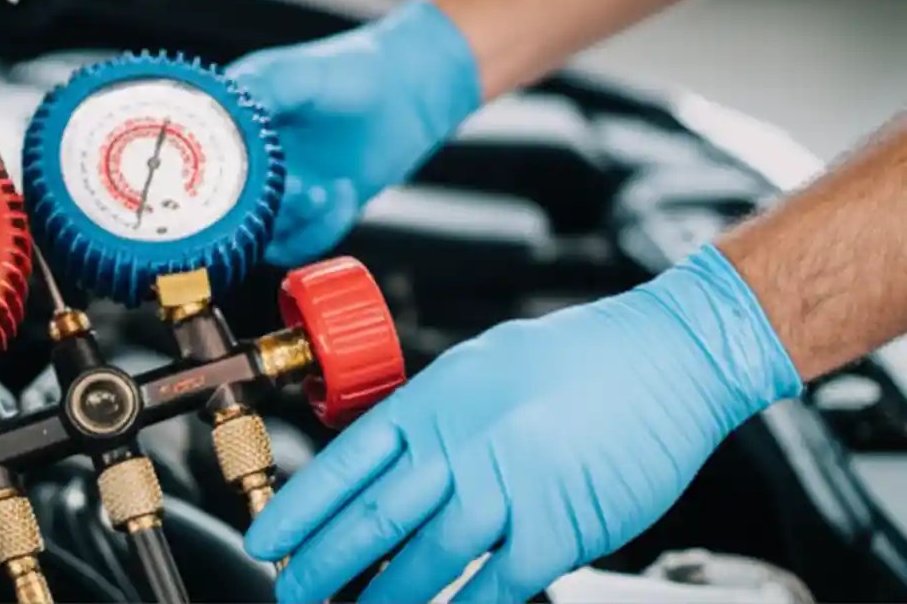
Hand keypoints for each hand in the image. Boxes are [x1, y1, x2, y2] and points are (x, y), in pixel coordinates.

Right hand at [228, 0, 480, 265]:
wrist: (409, 92)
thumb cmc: (355, 70)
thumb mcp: (305, 73)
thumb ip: (266, 86)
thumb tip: (227, 104)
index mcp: (232, 121)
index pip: (199, 161)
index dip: (211, 179)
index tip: (237, 184)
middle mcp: (247, 161)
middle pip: (226, 210)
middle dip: (263, 208)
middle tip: (298, 189)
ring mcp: (277, 190)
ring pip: (262, 235)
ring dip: (294, 222)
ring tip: (323, 193)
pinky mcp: (308, 213)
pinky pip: (299, 245)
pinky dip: (322, 229)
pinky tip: (343, 195)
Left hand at [245, 244, 800, 602]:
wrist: (668, 356)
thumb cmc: (578, 356)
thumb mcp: (481, 365)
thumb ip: (431, 414)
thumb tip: (384, 458)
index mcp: (435, 401)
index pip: (346, 465)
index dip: (300, 509)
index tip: (267, 540)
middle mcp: (461, 445)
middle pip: (372, 520)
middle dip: (322, 566)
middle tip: (291, 593)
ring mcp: (507, 489)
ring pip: (423, 563)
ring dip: (380, 601)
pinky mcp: (557, 530)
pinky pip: (493, 587)